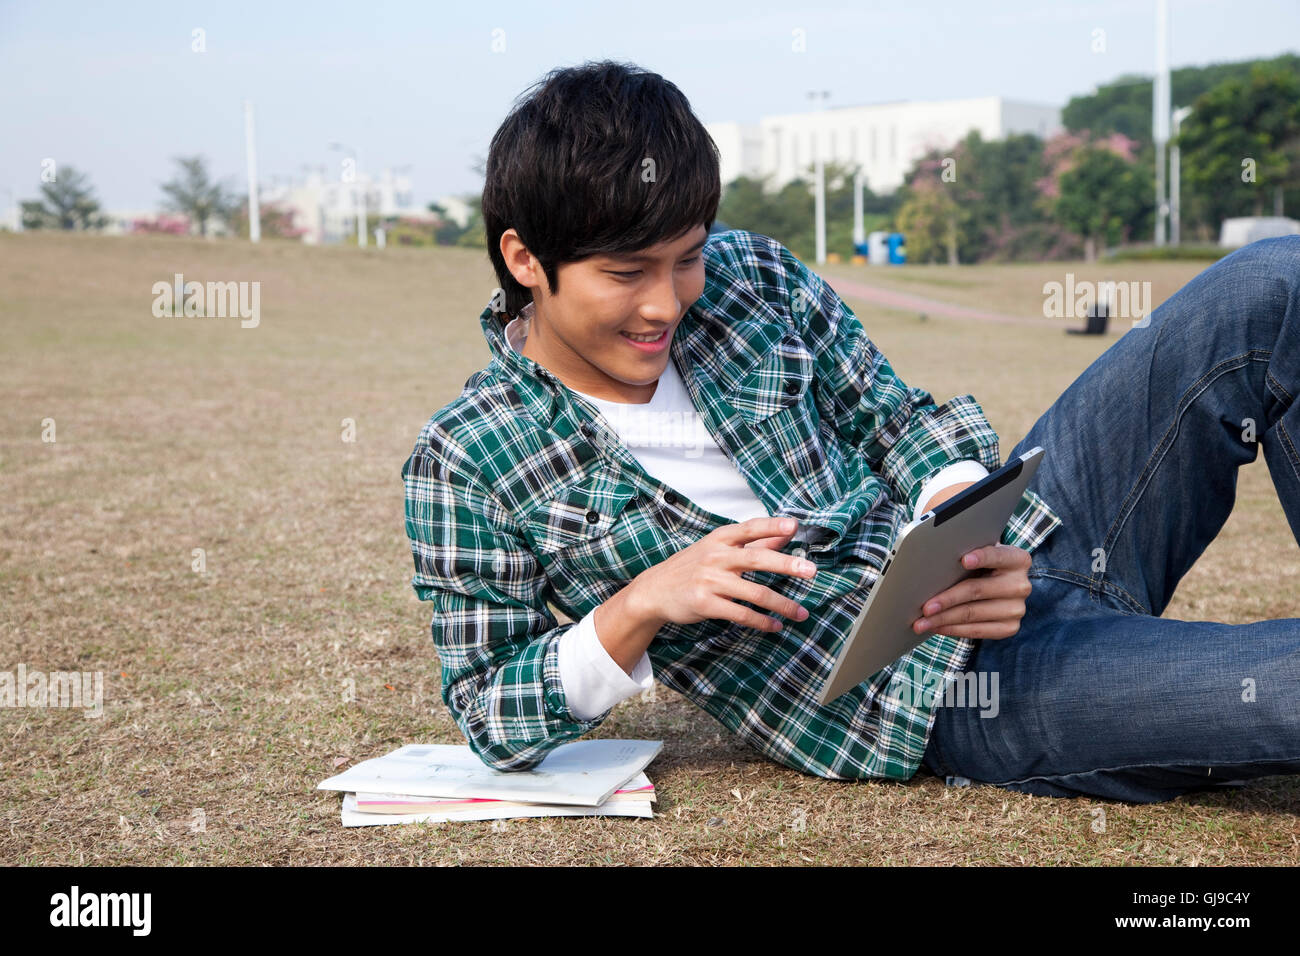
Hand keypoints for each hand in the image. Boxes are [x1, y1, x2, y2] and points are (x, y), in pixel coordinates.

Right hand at [628, 516, 817, 632]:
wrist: (655, 591)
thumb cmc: (692, 567)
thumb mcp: (718, 548)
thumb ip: (755, 541)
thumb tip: (788, 531)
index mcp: (720, 539)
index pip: (750, 528)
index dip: (772, 526)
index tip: (793, 526)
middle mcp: (716, 557)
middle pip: (757, 559)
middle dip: (787, 565)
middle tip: (811, 571)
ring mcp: (710, 581)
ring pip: (754, 593)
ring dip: (782, 604)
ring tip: (801, 613)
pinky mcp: (706, 604)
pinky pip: (741, 614)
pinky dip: (762, 622)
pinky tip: (775, 625)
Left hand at [911, 544, 1031, 639]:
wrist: (997, 583)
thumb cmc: (981, 565)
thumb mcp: (979, 554)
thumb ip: (966, 554)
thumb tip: (932, 564)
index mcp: (1018, 559)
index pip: (997, 556)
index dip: (981, 557)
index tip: (964, 560)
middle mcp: (1021, 584)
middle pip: (977, 590)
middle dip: (947, 600)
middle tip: (925, 607)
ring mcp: (1017, 608)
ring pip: (972, 614)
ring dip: (943, 619)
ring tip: (922, 623)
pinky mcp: (1010, 627)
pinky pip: (976, 631)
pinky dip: (952, 629)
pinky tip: (937, 627)